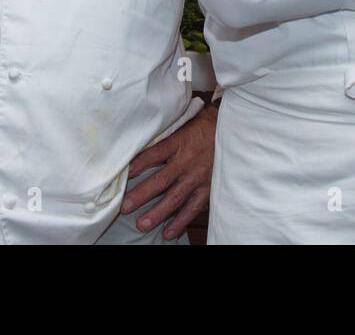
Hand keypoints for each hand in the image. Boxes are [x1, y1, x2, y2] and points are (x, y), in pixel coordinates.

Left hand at [120, 105, 215, 239]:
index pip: (153, 154)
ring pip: (175, 198)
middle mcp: (187, 161)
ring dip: (158, 213)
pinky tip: (168, 233)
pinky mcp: (209, 188)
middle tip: (125, 207)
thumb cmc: (204, 126)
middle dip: (142, 195)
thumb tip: (141, 139)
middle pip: (161, 180)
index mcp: (179, 142)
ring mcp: (198, 176)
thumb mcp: (184, 122)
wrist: (233, 131)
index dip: (137, 165)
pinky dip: (181, 221)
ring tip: (142, 225)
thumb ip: (166, 133)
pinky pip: (193, 207)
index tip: (121, 176)